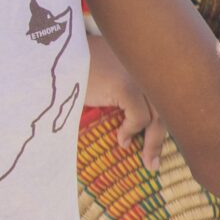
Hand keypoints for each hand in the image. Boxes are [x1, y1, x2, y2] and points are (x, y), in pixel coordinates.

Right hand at [83, 23, 163, 168]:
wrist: (53, 56)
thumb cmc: (75, 67)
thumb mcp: (106, 75)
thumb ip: (123, 92)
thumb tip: (133, 127)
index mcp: (145, 62)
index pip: (165, 94)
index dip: (166, 119)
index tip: (159, 141)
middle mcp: (146, 67)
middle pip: (167, 106)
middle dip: (161, 136)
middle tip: (154, 163)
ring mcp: (137, 76)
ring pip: (157, 115)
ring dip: (153, 141)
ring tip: (146, 161)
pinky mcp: (126, 86)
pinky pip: (139, 117)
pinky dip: (132, 131)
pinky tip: (122, 141)